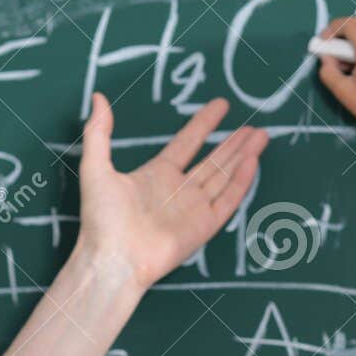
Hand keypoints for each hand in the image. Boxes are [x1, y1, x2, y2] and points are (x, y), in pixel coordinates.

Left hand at [74, 93, 267, 290]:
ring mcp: (193, 209)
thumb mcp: (95, 167)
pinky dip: (241, 181)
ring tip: (261, 136)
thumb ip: (99, 132)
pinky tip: (252, 160)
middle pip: (213, 160)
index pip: (186, 144)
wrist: (112, 258)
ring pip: (224, 176)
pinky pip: (227, 200)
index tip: (221, 106)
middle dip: (233, 143)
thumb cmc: (101, 218)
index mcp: (156, 175)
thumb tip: (98, 98)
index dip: (203, 124)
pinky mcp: (204, 227)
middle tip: (253, 125)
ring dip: (243, 156)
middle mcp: (178, 190)